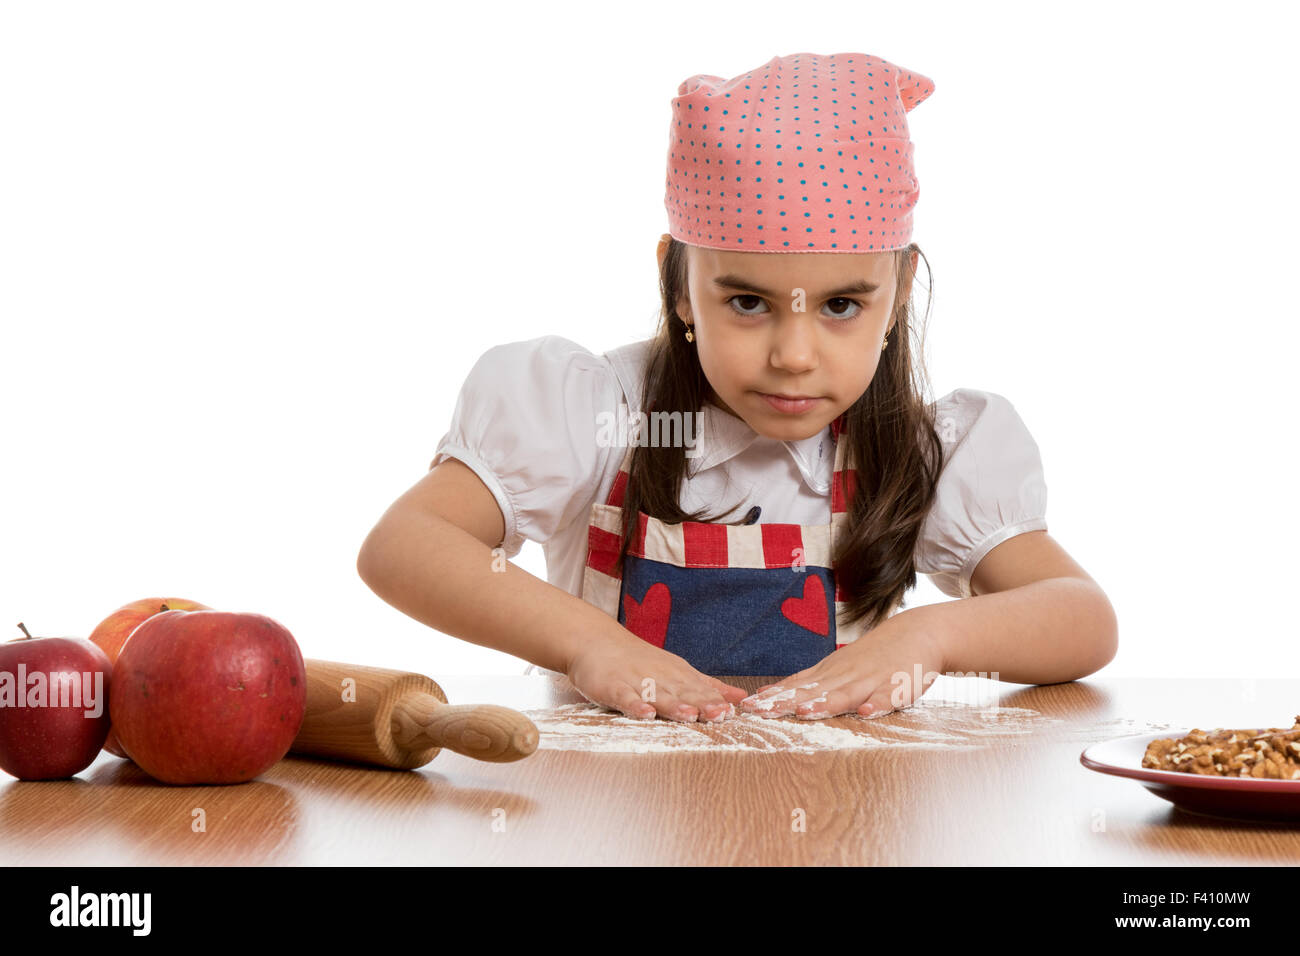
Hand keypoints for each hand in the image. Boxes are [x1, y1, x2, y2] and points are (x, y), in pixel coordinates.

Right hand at [565, 629, 748, 722]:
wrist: (596, 641)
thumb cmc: (640, 661)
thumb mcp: (678, 671)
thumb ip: (708, 686)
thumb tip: (741, 697)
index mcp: (677, 675)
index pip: (700, 689)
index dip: (716, 700)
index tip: (733, 711)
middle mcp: (660, 677)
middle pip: (683, 692)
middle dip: (702, 703)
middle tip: (719, 714)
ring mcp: (636, 681)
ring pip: (657, 695)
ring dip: (673, 705)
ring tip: (689, 715)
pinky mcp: (612, 686)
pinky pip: (624, 697)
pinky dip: (634, 705)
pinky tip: (645, 713)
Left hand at [739, 611, 946, 718]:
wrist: (918, 632)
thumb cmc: (872, 655)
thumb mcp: (836, 666)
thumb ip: (807, 682)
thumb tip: (768, 694)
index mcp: (829, 672)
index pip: (794, 686)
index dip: (771, 697)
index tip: (745, 707)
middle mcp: (845, 675)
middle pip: (812, 690)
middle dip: (786, 702)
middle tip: (760, 713)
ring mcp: (871, 679)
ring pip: (846, 693)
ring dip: (826, 703)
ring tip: (805, 713)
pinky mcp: (899, 684)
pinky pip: (888, 697)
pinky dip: (878, 704)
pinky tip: (867, 713)